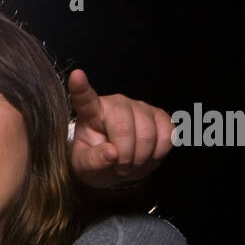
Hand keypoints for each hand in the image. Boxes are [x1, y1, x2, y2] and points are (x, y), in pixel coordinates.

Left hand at [68, 69, 172, 188]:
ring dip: (142, 157)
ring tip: (132, 163)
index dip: (80, 88)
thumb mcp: (86, 167)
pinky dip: (159, 153)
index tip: (76, 76)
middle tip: (120, 168)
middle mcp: (116, 104)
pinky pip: (167, 135)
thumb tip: (111, 153)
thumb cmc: (98, 161)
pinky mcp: (160, 115)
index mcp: (91, 113)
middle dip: (124, 156)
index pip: (84, 99)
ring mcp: (140, 107)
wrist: (120, 166)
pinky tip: (148, 154)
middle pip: (124, 127)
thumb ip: (93, 161)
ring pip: (148, 134)